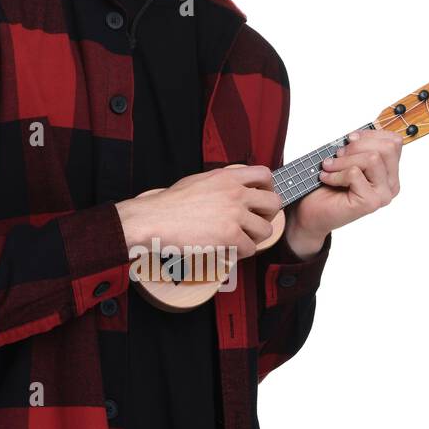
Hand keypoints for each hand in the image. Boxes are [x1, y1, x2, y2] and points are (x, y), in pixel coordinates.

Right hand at [118, 164, 282, 259]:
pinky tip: (227, 251)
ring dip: (255, 238)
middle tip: (254, 223)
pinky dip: (240, 253)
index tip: (261, 199)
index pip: (265, 174)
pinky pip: (250, 249)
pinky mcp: (229, 235)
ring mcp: (234, 214)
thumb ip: (221, 183)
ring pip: (266, 230)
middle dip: (267, 216)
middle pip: (274, 203)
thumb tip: (235, 188)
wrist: (154, 219)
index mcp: (227, 177)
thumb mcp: (198, 181)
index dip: (268, 188)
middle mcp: (235, 193)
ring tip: (239, 240)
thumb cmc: (169, 203)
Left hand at [294, 128, 401, 239]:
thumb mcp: (345, 159)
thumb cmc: (327, 185)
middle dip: (357, 146)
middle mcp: (392, 184)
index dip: (369, 135)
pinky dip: (335, 174)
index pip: (394, 142)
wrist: (311, 211)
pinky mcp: (371, 202)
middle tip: (337, 155)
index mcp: (389, 171)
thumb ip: (357, 147)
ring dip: (343, 160)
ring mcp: (383, 194)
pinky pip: (355, 174)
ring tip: (329, 168)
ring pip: (372, 159)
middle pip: (387, 147)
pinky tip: (327, 180)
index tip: (349, 139)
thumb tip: (355, 136)